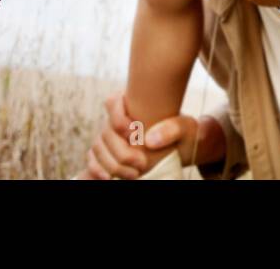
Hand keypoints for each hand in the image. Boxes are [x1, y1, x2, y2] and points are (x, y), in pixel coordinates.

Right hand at [77, 91, 223, 178]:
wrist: (183, 150)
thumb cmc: (185, 134)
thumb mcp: (187, 128)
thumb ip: (173, 128)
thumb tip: (149, 140)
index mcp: (134, 105)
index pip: (113, 101)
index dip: (117, 116)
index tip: (133, 131)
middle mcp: (118, 120)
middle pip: (106, 132)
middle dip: (121, 151)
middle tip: (142, 163)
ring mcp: (110, 138)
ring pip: (98, 148)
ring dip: (112, 164)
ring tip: (135, 175)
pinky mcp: (108, 155)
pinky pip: (92, 160)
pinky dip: (96, 169)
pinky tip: (108, 178)